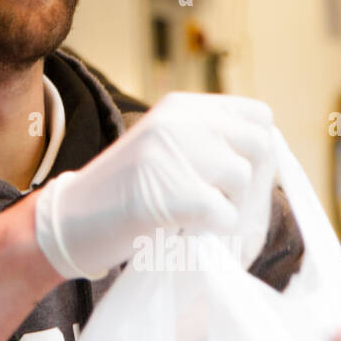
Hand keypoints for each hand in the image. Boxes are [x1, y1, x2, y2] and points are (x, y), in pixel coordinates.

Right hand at [34, 91, 275, 279]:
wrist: (67, 224)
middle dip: (252, 185)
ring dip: (230, 210)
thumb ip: (211, 145)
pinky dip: (213, 233)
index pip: (258, 117)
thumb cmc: (122, 199)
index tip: (238, 183)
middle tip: (223, 209)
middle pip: (259, 147)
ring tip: (194, 220)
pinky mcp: (170, 191)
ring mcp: (172, 151)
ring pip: (243, 180)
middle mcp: (179, 120)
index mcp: (182, 107)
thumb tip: (273, 158)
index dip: (259, 154)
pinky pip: (225, 214)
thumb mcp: (167, 152)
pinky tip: (183, 231)